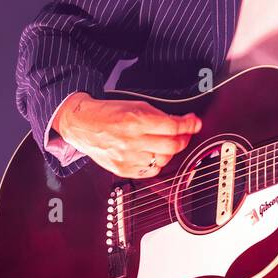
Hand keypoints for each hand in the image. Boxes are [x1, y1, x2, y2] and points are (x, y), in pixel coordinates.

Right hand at [54, 93, 201, 178]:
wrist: (83, 125)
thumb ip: (160, 116)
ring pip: (164, 160)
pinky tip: (154, 153)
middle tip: (185, 133)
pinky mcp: (123, 170)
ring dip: (170, 151)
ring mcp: (128, 158)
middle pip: (172, 145)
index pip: (173, 126)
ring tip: (166, 142)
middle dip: (184, 138)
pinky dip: (157, 162)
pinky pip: (151, 171)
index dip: (189, 124)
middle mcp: (132, 141)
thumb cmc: (109, 113)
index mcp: (136, 121)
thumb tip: (184, 122)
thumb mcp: (136, 106)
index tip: (195, 123)